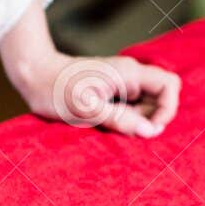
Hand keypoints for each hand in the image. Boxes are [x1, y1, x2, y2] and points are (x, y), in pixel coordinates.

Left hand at [0, 0, 180, 137]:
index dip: (168, 109)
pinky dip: (126, 120)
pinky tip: (106, 124)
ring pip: (148, 105)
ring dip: (137, 122)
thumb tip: (150, 132)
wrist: (34, 76)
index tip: (149, 129)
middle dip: (152, 119)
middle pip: (161, 97)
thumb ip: (120, 119)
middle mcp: (130, 75)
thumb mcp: (86, 108)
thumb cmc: (56, 89)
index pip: (169, 85)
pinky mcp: (113, 93)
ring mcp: (122, 84)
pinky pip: (132, 108)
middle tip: (126, 131)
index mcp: (129, 73)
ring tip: (111, 126)